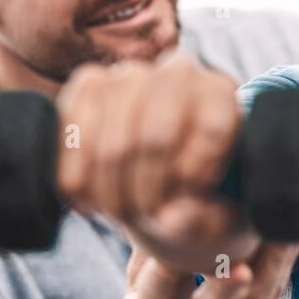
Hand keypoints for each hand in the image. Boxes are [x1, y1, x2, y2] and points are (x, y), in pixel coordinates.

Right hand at [55, 53, 254, 272]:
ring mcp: (130, 75)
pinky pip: (73, 138)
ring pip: (112, 146)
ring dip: (113, 196)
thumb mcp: (218, 225)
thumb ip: (204, 223)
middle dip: (148, 195)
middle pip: (157, 139)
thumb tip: (175, 218)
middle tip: (148, 218)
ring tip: (122, 215)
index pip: (212, 130)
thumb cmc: (201, 206)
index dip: (196, 177)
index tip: (189, 203)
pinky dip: (78, 182)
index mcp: (224, 97)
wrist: (161, 193)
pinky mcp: (89, 85)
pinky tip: (91, 202)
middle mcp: (180, 73)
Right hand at [118, 236, 298, 298]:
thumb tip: (166, 202)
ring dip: (271, 265)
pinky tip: (289, 239)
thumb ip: (149, 253)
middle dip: (226, 283)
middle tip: (242, 247)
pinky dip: (281, 269)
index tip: (182, 237)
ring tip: (283, 228)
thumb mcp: (135, 292)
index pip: (157, 296)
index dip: (168, 270)